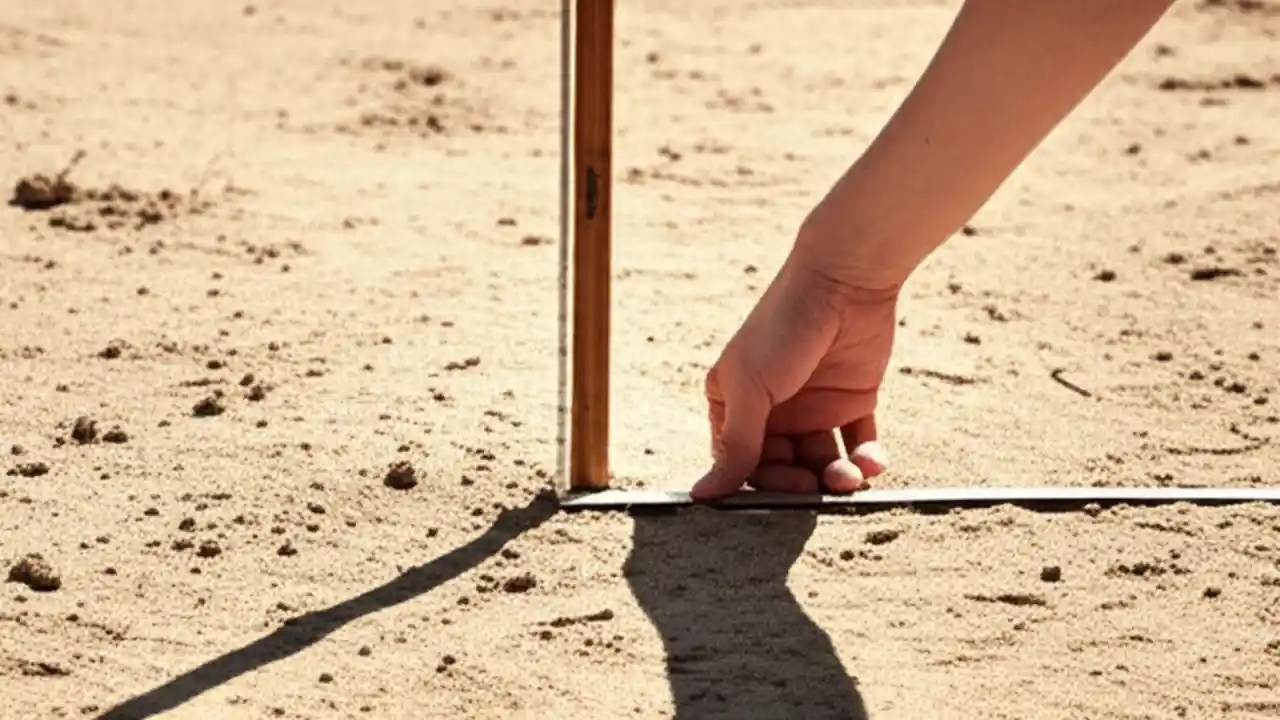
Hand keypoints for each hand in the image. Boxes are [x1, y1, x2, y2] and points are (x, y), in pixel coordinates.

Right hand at [691, 250, 896, 499]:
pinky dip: (866, 460)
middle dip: (802, 483)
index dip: (762, 482)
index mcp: (734, 403)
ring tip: (851, 477)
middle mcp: (772, 410)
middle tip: (818, 484)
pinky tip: (872, 463)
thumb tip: (701, 494)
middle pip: (783, 468)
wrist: (843, 281)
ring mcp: (813, 407)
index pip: (742, 462)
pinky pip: (858, 445)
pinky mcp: (852, 401)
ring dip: (837, 477)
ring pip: (822, 462)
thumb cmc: (783, 328)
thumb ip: (735, 445)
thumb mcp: (750, 387)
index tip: (784, 490)